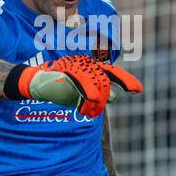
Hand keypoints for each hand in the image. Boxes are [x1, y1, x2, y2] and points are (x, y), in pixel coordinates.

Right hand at [14, 55, 141, 117]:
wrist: (37, 84)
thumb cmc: (60, 89)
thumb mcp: (81, 94)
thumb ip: (98, 95)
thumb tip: (114, 98)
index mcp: (92, 69)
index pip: (114, 74)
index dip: (127, 80)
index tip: (138, 90)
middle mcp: (88, 65)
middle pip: (108, 76)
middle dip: (116, 88)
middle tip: (128, 93)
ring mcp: (78, 67)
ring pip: (97, 82)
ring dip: (98, 98)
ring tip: (93, 109)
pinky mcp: (67, 71)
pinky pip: (82, 82)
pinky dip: (88, 90)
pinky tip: (93, 99)